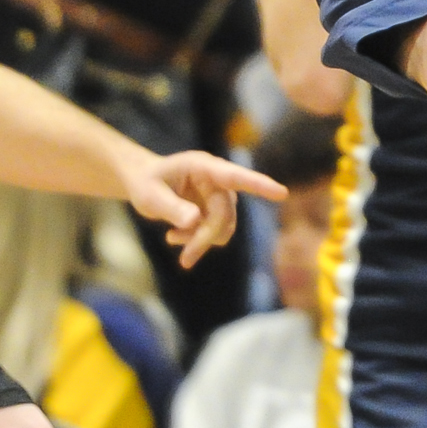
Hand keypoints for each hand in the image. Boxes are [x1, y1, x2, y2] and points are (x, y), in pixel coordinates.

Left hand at [129, 152, 288, 268]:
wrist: (145, 183)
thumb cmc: (146, 182)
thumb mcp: (149, 195)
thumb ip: (170, 207)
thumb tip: (194, 221)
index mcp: (203, 167)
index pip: (234, 176)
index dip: (258, 185)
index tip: (281, 193)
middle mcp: (217, 180)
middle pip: (224, 215)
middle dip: (205, 238)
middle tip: (185, 260)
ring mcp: (220, 196)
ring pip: (224, 228)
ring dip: (202, 241)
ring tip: (172, 239)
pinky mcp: (217, 211)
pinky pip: (217, 234)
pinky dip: (199, 241)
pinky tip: (175, 237)